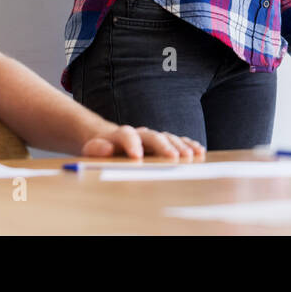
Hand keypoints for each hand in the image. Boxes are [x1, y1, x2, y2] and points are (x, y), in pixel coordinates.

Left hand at [80, 124, 205, 161]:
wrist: (109, 140)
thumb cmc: (101, 149)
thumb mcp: (92, 150)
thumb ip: (96, 149)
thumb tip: (105, 148)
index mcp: (120, 135)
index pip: (126, 134)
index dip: (131, 144)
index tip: (137, 156)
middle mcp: (139, 133)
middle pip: (152, 136)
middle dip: (163, 146)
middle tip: (173, 157)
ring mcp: (152, 137)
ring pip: (167, 138)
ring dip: (180, 146)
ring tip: (190, 156)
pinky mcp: (162, 143)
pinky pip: (177, 142)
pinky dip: (188, 145)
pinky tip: (199, 151)